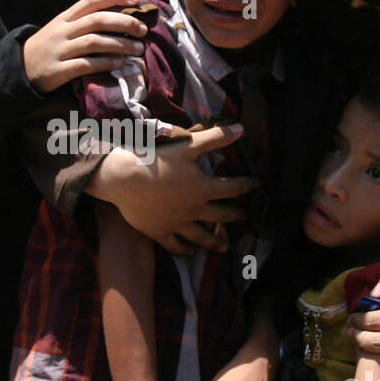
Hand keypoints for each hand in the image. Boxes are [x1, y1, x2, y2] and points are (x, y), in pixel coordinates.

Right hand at [22, 0, 148, 93]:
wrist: (20, 68)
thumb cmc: (48, 47)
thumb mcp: (61, 28)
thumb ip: (84, 21)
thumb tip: (119, 17)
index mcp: (65, 17)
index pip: (92, 0)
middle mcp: (63, 30)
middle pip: (97, 20)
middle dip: (124, 22)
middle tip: (143, 30)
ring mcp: (60, 50)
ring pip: (94, 42)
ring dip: (120, 44)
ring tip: (138, 49)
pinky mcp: (59, 70)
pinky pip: (85, 65)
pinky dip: (105, 63)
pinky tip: (119, 64)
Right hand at [89, 124, 255, 254]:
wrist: (124, 179)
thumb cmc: (156, 159)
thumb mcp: (188, 145)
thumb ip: (215, 138)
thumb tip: (241, 128)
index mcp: (203, 188)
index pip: (232, 188)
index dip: (246, 185)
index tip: (255, 184)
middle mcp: (194, 209)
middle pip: (220, 215)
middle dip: (234, 216)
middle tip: (244, 217)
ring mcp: (177, 223)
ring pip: (201, 235)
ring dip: (214, 241)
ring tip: (224, 247)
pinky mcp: (159, 231)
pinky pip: (174, 244)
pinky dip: (183, 249)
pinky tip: (190, 252)